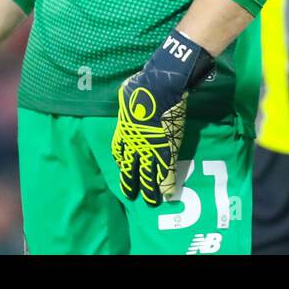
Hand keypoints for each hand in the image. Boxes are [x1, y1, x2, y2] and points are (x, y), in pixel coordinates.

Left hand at [111, 28, 212, 204]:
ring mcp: (149, 150)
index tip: (124, 165)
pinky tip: (169, 196)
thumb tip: (127, 86)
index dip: (122, 160)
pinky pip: (166, 174)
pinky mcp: (165, 153)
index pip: (120, 150)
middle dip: (130, 183)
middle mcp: (133, 144)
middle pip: (130, 168)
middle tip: (130, 195)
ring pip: (147, 176)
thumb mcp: (127, 92)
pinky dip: (168, 185)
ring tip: (151, 202)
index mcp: (124, 130)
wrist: (157, 90)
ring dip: (149, 191)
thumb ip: (128, 97)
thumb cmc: (141, 87)